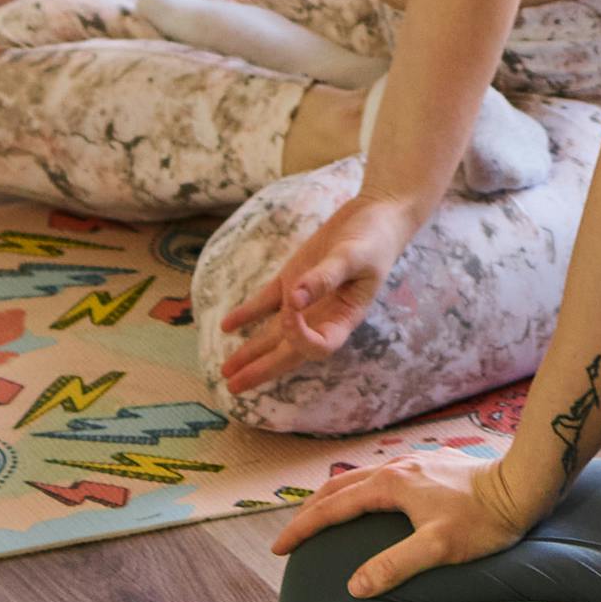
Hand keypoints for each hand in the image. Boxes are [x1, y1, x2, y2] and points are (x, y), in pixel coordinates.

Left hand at [216, 192, 421, 394]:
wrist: (375, 215)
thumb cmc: (374, 239)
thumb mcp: (355, 256)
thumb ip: (326, 276)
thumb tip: (294, 297)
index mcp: (345, 318)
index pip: (319, 345)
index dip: (300, 337)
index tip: (289, 312)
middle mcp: (322, 317)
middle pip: (290, 352)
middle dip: (262, 369)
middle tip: (233, 386)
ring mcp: (304, 301)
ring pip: (273, 334)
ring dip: (250, 352)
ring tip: (226, 372)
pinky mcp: (291, 280)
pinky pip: (265, 304)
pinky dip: (247, 314)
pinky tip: (227, 326)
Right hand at [269, 453, 530, 571]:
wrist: (524, 485)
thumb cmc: (484, 520)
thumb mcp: (438, 548)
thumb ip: (394, 565)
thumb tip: (354, 586)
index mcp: (391, 485)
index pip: (333, 507)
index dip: (303, 528)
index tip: (278, 548)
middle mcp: (397, 468)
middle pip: (340, 487)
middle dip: (311, 510)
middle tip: (291, 535)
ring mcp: (415, 465)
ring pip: (362, 478)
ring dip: (335, 498)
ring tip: (322, 518)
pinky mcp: (433, 467)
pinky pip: (384, 478)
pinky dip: (362, 492)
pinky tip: (374, 505)